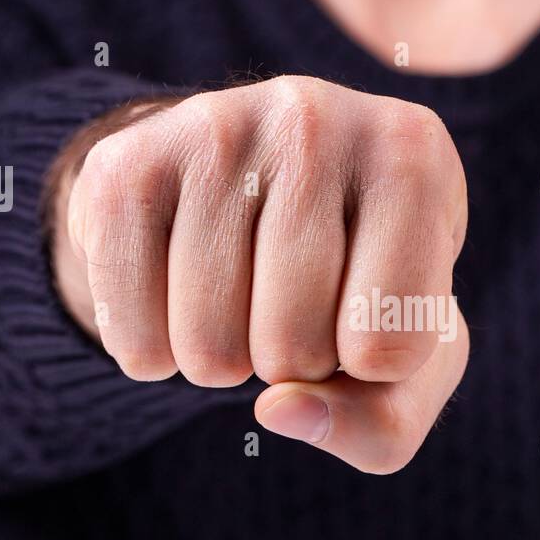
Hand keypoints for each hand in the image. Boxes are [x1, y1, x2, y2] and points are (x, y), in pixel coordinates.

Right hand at [49, 75, 469, 473]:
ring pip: (209, 341)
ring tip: (239, 299)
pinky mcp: (124, 161)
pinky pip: (129, 324)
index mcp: (415, 157)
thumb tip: (278, 408)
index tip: (368, 311)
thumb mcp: (407, 361)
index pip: (392, 345)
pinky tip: (174, 300)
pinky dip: (149, 352)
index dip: (371, 367)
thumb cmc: (354, 286)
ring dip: (221, 361)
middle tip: (295, 304)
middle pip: (295, 344)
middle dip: (292, 363)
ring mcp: (214, 127)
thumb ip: (381, 421)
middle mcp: (318, 118)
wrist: (246, 191)